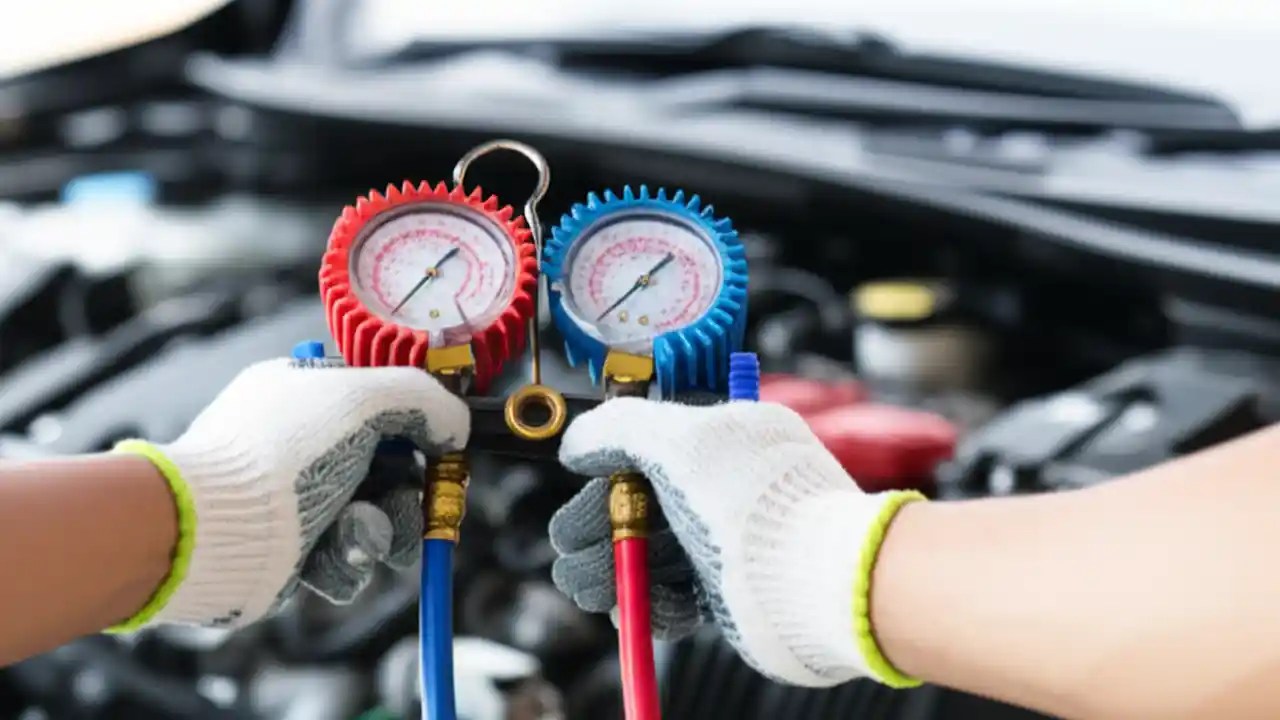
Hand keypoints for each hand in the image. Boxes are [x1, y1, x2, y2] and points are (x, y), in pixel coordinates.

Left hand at [113, 358, 467, 628]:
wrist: (214, 530)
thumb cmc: (280, 453)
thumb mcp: (362, 398)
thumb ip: (422, 398)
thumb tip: (454, 425)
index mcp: (307, 392)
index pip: (383, 402)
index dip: (418, 426)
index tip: (441, 445)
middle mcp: (301, 444)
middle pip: (390, 467)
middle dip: (407, 491)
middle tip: (410, 501)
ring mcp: (297, 499)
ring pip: (378, 518)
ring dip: (381, 528)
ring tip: (357, 530)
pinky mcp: (295, 551)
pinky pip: (349, 559)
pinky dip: (347, 560)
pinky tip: (325, 554)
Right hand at [549, 398, 923, 686]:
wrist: (817, 580)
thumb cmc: (753, 500)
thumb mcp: (680, 439)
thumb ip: (619, 428)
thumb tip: (577, 443)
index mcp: (719, 438)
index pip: (645, 447)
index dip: (607, 471)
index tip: (583, 489)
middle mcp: (722, 487)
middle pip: (639, 507)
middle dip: (596, 531)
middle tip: (572, 556)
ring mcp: (726, 541)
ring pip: (651, 557)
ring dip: (615, 574)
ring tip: (595, 592)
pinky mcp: (729, 593)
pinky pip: (676, 598)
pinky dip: (656, 608)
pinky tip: (650, 613)